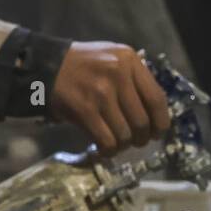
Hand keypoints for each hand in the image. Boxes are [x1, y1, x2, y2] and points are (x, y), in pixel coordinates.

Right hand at [50, 42, 171, 154]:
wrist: (49, 67)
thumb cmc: (87, 66)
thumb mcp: (115, 60)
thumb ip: (136, 80)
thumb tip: (156, 115)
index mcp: (129, 61)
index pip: (157, 99)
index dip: (161, 123)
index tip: (157, 133)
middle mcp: (118, 74)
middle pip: (142, 122)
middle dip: (141, 139)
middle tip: (135, 141)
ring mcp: (101, 93)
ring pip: (125, 135)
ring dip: (123, 146)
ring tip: (117, 142)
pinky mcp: (85, 110)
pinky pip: (107, 142)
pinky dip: (109, 151)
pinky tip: (105, 148)